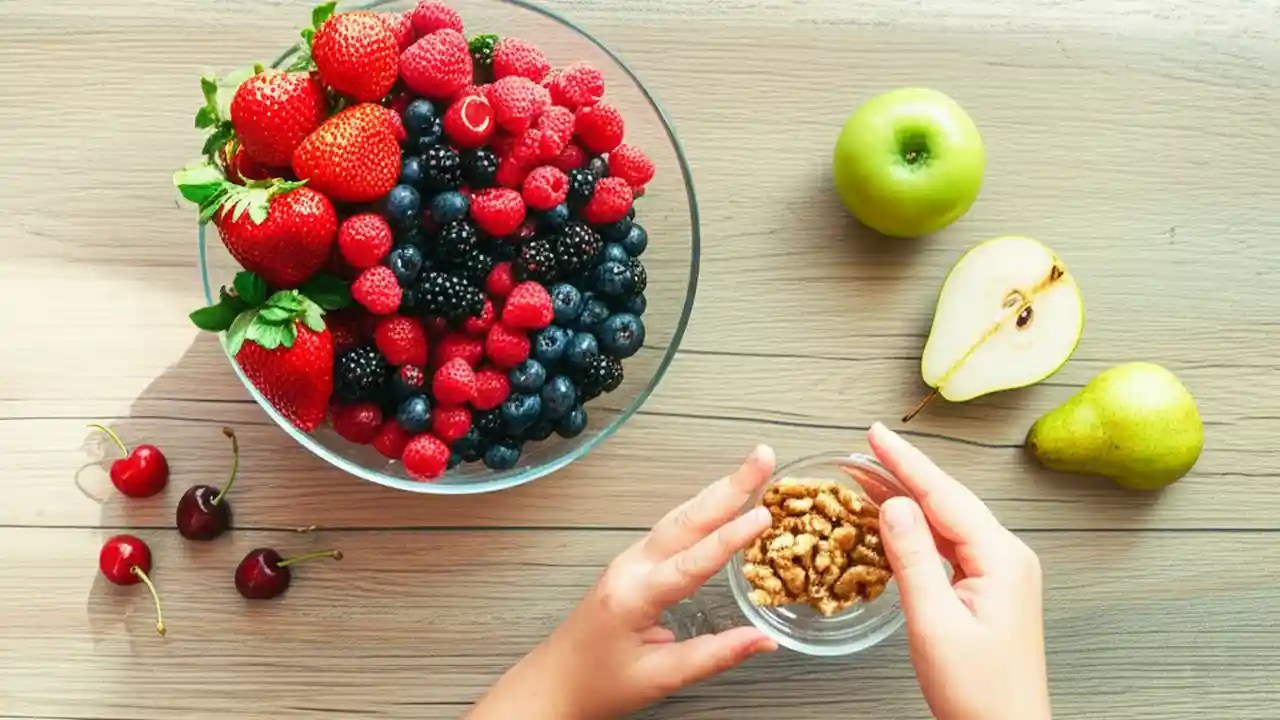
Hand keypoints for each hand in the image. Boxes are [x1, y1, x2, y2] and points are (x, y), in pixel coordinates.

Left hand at [468, 447, 779, 719]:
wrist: (555, 684)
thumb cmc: (598, 683)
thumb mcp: (660, 677)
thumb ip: (714, 656)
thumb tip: (763, 641)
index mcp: (635, 595)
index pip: (691, 562)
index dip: (730, 537)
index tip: (762, 515)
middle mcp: (631, 568)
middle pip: (686, 520)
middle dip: (728, 486)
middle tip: (762, 457)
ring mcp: (629, 561)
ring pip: (678, 518)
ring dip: (716, 492)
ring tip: (751, 468)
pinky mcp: (633, 564)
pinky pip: (671, 528)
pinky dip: (701, 510)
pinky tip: (720, 500)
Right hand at [868, 423, 1051, 719]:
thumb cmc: (979, 693)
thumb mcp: (934, 623)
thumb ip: (912, 559)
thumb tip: (892, 505)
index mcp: (1001, 559)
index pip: (944, 495)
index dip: (905, 462)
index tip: (876, 434)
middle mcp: (1006, 558)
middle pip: (947, 500)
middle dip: (903, 472)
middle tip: (864, 447)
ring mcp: (1000, 573)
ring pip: (947, 520)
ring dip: (908, 497)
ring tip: (869, 475)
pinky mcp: (988, 589)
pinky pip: (949, 544)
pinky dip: (918, 527)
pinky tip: (896, 520)